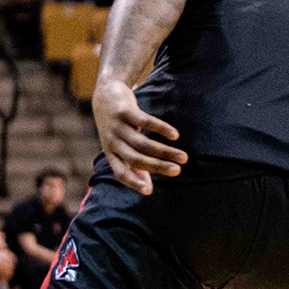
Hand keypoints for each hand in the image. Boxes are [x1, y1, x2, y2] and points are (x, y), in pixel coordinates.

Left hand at [92, 80, 186, 194]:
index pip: (120, 172)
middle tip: (178, 171)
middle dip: (157, 166)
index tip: (150, 192)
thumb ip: (134, 167)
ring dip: (164, 151)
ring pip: (142, 143)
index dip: (133, 182)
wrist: (105, 97)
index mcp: (111, 154)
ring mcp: (118, 127)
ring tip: (184, 157)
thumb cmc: (118, 128)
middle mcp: (113, 142)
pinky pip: (145, 122)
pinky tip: (175, 135)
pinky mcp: (125, 112)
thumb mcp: (121, 147)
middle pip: (136, 158)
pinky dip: (161, 129)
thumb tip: (148, 189)